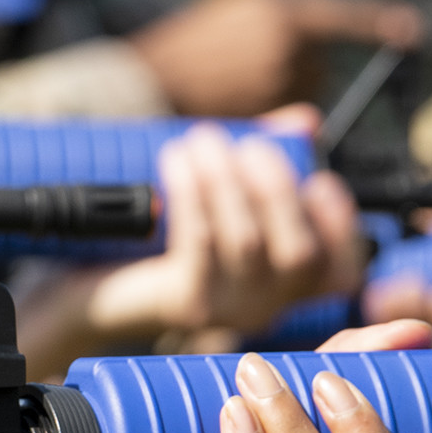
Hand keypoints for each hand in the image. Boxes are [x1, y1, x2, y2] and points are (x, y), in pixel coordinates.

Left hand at [16, 123, 365, 376]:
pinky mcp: (186, 305)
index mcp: (285, 285)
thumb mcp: (219, 191)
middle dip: (277, 190)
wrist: (90, 280)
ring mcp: (227, 311)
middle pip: (298, 256)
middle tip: (245, 145)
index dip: (340, 226)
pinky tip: (176, 162)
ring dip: (225, 182)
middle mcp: (265, 306)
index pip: (340, 272)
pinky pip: (199, 246)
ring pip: (246, 244)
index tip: (320, 180)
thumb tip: (306, 122)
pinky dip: (193, 196)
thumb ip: (266, 157)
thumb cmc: (160, 232)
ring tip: (200, 141)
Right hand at [130, 0, 419, 116]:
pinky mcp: (267, 111)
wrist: (145, 80)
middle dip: (296, 68)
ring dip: (280, 93)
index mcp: (280, 10)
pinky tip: (234, 102)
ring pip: (302, 94)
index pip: (342, 17)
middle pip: (318, 64)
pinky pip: (283, 116)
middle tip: (251, 65)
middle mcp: (286, 44)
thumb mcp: (237, 13)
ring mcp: (278, 80)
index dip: (378, 24)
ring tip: (234, 83)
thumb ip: (283, 28)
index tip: (410, 31)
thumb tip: (318, 58)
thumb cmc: (186, 46)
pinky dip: (266, 113)